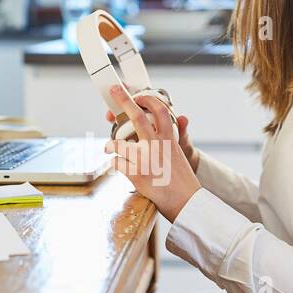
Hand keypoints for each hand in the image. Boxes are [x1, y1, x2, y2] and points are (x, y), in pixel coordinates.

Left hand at [103, 86, 201, 222]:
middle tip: (115, 90)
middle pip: (137, 117)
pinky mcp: (135, 174)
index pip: (160, 110)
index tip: (139, 95)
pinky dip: (114, 164)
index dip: (148, 99)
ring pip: (117, 144)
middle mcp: (156, 145)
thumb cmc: (182, 179)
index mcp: (169, 139)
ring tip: (107, 147)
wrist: (185, 201)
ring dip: (109, 145)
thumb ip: (174, 136)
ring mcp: (144, 159)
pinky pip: (115, 163)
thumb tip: (183, 117)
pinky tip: (116, 166)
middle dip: (124, 100)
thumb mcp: (179, 153)